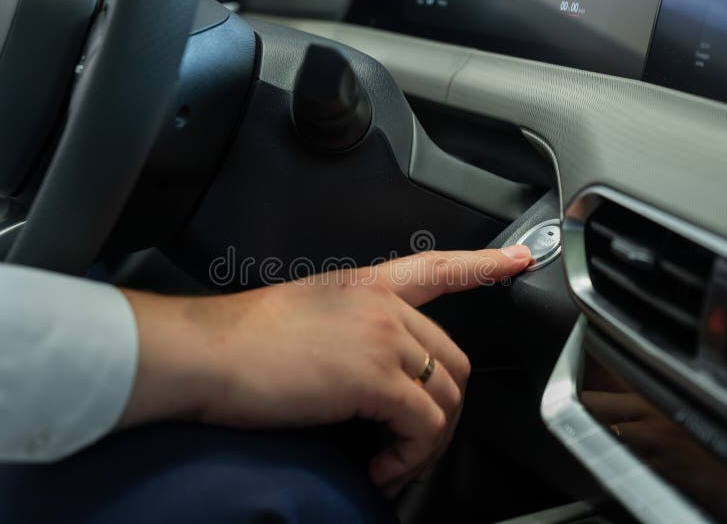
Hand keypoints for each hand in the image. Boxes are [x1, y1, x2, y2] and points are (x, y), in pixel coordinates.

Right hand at [119, 246, 531, 496]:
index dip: (484, 263)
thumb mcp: (306, 314)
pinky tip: (379, 469)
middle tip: (413, 443)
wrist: (205, 351)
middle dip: (445, 410)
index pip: (438, 267)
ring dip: (427, 442)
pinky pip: (422, 426)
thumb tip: (367, 372)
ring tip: (393, 463)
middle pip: (454, 361)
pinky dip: (409, 458)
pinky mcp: (374, 378)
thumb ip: (350, 330)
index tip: (521, 257)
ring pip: (446, 398)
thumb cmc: (241, 339)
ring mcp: (383, 339)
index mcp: (366, 286)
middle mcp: (383, 307)